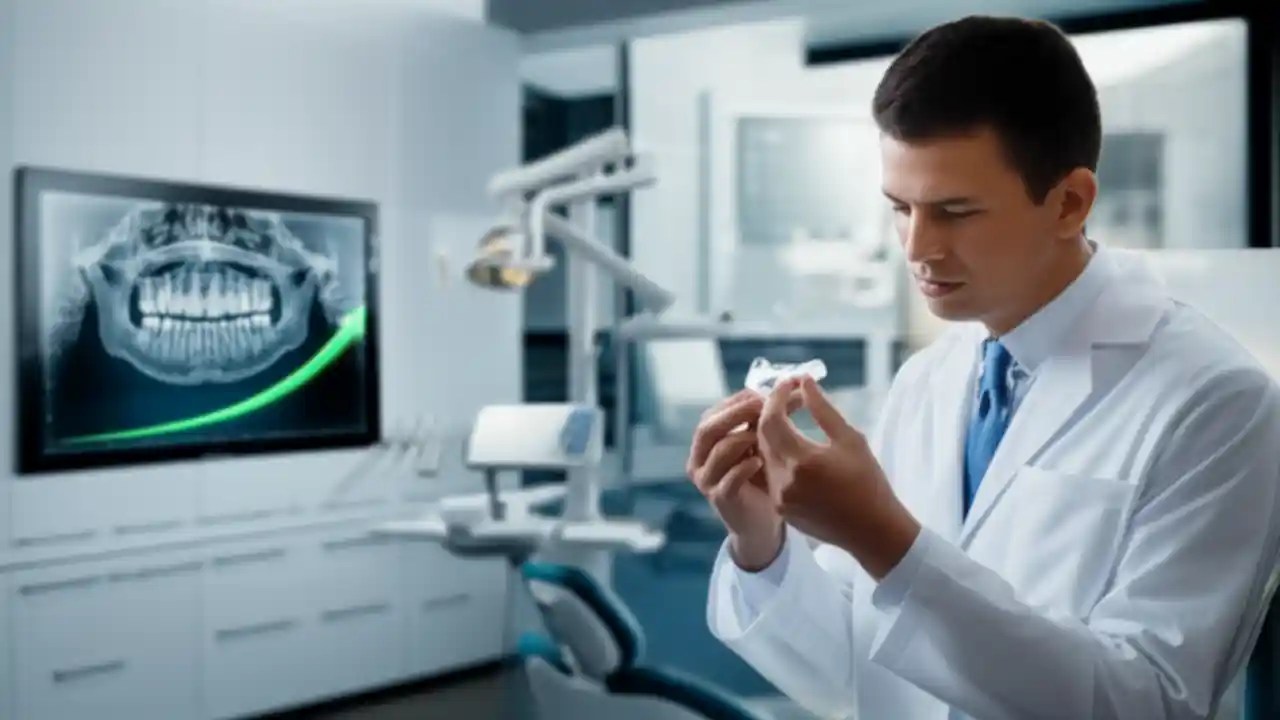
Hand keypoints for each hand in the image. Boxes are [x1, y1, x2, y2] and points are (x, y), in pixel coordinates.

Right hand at [686, 389, 795, 570]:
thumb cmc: (763, 476)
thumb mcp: (763, 443)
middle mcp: (700, 457)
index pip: (717, 410)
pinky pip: (728, 480)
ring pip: (717, 451)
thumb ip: (768, 418)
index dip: (742, 399)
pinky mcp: (720, 499)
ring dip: (742, 438)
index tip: (772, 392)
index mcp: (708, 439)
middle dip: (736, 413)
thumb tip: (794, 385)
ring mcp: (707, 480)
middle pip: (708, 427)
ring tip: (765, 433)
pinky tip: (760, 462)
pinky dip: (744, 468)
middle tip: (763, 406)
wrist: (761, 521)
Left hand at [757, 376, 919, 579]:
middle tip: (789, 397)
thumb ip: (823, 409)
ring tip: (789, 419)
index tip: (790, 383)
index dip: (777, 397)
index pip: (772, 420)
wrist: (873, 532)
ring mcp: (779, 498)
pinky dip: (775, 456)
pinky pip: (768, 475)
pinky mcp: (780, 509)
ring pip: (762, 455)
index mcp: (802, 462)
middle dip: (772, 413)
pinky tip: (790, 446)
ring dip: (771, 434)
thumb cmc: (868, 482)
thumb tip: (805, 382)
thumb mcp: (850, 439)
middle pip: (762, 436)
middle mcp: (783, 481)